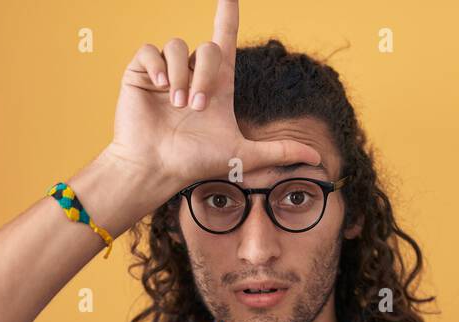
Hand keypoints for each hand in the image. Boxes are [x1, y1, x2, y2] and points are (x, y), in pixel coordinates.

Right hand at [105, 0, 322, 192]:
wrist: (157, 168)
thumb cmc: (194, 163)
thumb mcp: (242, 155)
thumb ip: (279, 152)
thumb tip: (318, 160)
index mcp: (215, 85)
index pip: (225, 39)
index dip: (228, 15)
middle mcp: (192, 74)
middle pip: (207, 48)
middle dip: (205, 75)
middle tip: (197, 106)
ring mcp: (165, 73)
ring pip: (178, 46)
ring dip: (181, 75)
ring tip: (176, 104)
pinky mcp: (140, 74)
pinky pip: (150, 50)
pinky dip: (156, 64)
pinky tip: (158, 86)